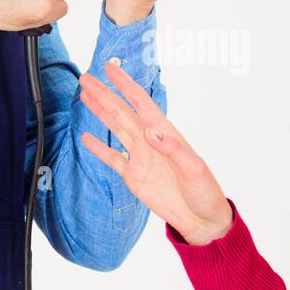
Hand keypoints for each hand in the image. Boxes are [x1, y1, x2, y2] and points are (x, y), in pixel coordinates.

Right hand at [77, 61, 233, 244]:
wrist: (201, 220)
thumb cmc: (204, 191)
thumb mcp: (194, 167)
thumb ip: (172, 148)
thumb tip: (150, 131)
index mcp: (166, 133)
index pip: (141, 103)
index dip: (125, 85)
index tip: (110, 70)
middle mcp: (150, 141)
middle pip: (122, 112)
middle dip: (104, 94)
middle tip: (86, 78)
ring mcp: (140, 158)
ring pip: (115, 129)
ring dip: (100, 112)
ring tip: (85, 96)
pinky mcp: (134, 176)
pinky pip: (113, 158)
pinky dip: (99, 148)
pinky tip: (87, 137)